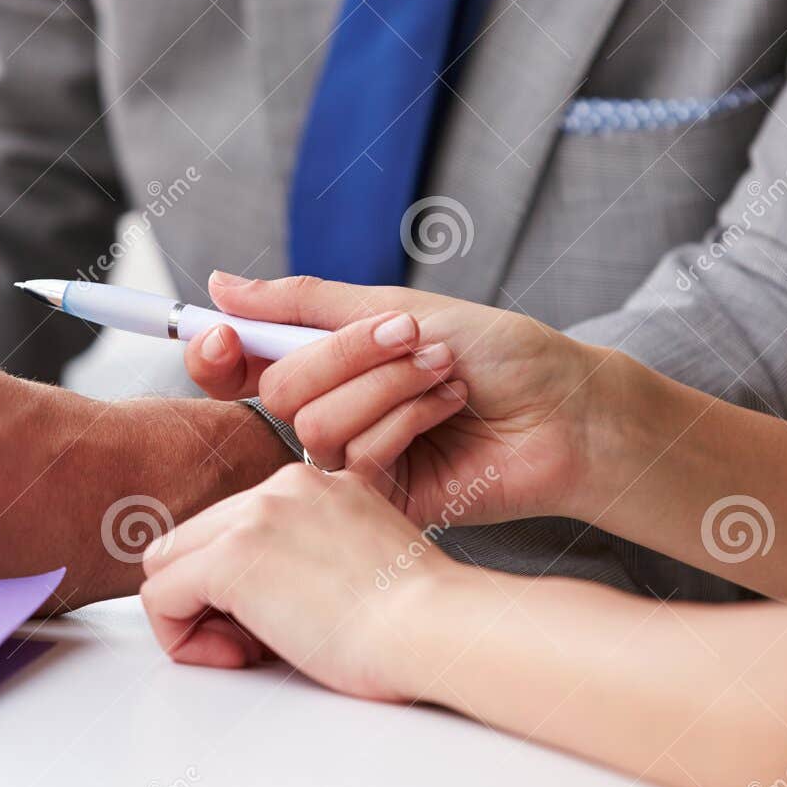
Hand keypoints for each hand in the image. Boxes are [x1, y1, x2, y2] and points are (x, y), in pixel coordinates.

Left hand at [140, 464, 459, 700]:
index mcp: (313, 484)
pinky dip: (184, 638)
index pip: (231, 525)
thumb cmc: (416, 618)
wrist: (433, 626)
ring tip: (249, 650)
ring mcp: (253, 517)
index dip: (237, 585)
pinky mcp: (232, 559)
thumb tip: (266, 592)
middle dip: (209, 598)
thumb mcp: (356, 560)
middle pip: (191, 540)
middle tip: (255, 643)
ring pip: (167, 565)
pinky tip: (238, 656)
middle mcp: (279, 486)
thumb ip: (306, 555)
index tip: (277, 621)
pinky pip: (160, 598)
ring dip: (194, 615)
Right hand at [183, 271, 618, 526]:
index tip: (225, 333)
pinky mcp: (383, 501)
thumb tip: (221, 284)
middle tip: (409, 335)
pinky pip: (353, 461)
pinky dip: (403, 421)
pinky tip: (447, 410)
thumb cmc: (498, 352)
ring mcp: (356, 461)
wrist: (566, 408)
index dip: (220, 352)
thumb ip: (305, 303)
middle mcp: (333, 413)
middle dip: (346, 353)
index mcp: (327, 366)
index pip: (241, 366)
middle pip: (277, 391)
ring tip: (444, 373)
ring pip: (313, 424)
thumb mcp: (395, 306)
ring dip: (387, 383)